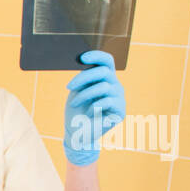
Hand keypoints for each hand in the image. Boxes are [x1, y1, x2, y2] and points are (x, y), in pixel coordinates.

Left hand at [63, 50, 125, 165]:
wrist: (78, 134)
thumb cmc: (76, 112)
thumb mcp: (77, 91)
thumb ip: (83, 78)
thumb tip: (83, 62)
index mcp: (106, 78)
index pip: (107, 61)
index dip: (97, 56)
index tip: (82, 57)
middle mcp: (115, 85)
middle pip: (104, 72)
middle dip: (84, 78)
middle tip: (69, 87)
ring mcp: (119, 98)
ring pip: (103, 87)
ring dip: (85, 95)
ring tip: (75, 103)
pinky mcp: (120, 111)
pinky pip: (106, 101)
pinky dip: (93, 107)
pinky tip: (89, 113)